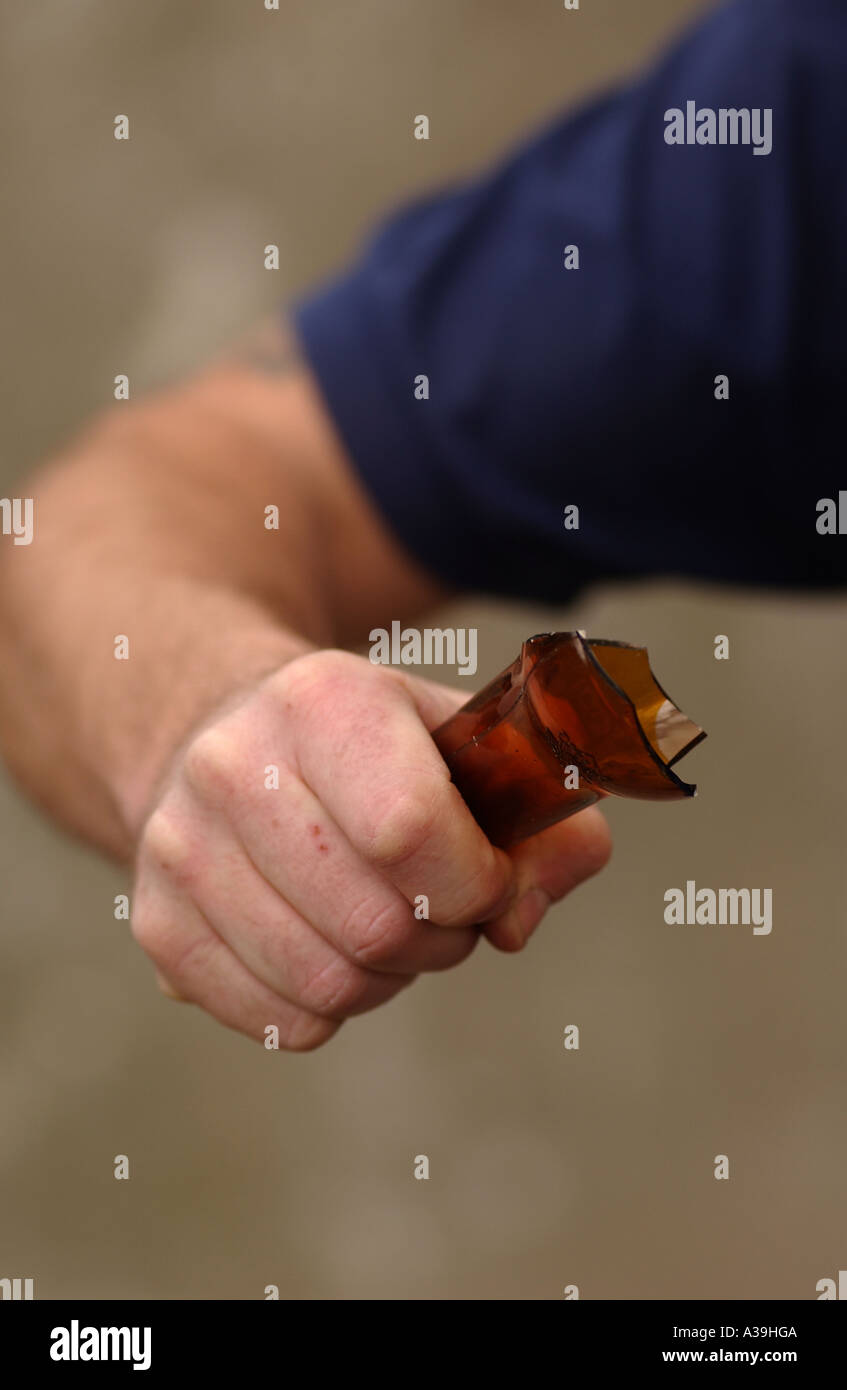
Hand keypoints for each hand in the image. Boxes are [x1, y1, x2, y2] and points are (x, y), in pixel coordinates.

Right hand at [131, 649, 611, 1047]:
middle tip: (440, 907)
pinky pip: (280, 1022)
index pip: (411, 829)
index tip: (484, 875)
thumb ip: (547, 827)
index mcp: (323, 700)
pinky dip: (331, 1008)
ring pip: (329, 985)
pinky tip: (330, 946)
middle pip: (376, 925)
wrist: (228, 734)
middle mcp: (233, 766)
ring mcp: (181, 848)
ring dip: (389, 977)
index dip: (474, 880)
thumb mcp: (471, 746)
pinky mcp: (157, 924)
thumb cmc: (373, 750)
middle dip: (441, 937)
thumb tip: (516, 922)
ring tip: (388, 923)